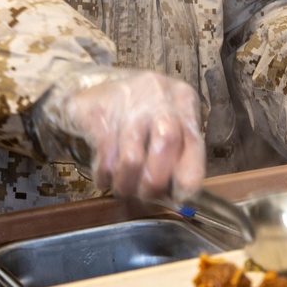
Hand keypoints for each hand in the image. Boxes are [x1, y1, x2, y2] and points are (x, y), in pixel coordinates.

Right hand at [61, 72, 204, 200]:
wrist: (92, 88)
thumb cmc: (138, 114)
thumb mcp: (164, 124)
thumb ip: (175, 156)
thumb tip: (176, 197)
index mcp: (182, 99)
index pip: (194, 140)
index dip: (189, 174)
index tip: (181, 196)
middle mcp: (159, 95)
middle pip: (166, 141)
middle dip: (155, 180)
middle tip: (145, 194)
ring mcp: (127, 101)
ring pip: (132, 158)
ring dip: (126, 184)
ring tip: (122, 186)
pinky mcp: (99, 113)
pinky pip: (105, 159)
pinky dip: (105, 176)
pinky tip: (105, 175)